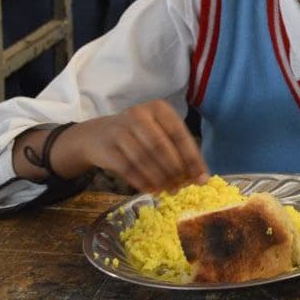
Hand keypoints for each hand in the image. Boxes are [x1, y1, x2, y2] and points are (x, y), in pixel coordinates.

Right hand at [57, 101, 208, 192]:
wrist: (97, 135)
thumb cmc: (138, 134)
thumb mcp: (158, 132)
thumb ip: (178, 149)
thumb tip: (199, 176)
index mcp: (158, 108)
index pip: (179, 134)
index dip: (192, 157)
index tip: (201, 178)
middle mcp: (138, 115)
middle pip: (161, 146)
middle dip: (175, 170)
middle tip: (183, 187)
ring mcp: (120, 130)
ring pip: (145, 158)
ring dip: (160, 178)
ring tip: (170, 191)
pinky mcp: (106, 148)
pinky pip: (128, 168)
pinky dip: (142, 182)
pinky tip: (152, 190)